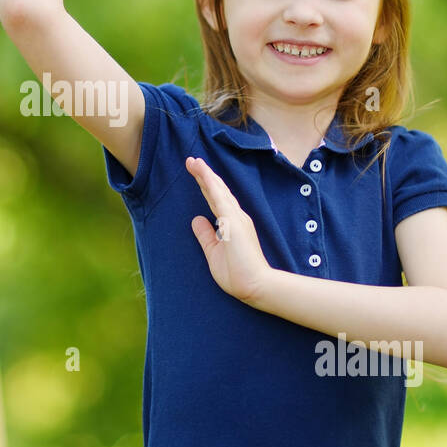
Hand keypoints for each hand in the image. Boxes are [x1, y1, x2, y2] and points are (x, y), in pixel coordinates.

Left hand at [185, 156, 271, 306]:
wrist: (255, 286)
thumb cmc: (237, 273)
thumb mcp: (214, 251)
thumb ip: (206, 235)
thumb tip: (196, 219)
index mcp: (231, 224)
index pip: (215, 200)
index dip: (204, 186)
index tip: (194, 172)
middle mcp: (235, 217)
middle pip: (217, 191)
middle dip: (203, 175)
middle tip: (191, 161)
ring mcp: (236, 218)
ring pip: (218, 191)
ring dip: (206, 175)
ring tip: (193, 162)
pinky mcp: (235, 223)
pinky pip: (221, 199)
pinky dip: (212, 185)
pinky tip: (204, 175)